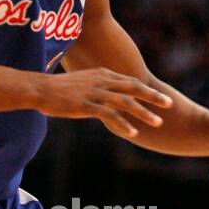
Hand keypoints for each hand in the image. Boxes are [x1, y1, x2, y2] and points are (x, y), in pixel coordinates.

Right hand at [34, 68, 171, 138]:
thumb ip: (97, 87)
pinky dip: (123, 124)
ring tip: (158, 122)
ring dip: (143, 112)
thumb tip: (107, 97)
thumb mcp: (82, 83)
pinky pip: (108, 115)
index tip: (161, 97)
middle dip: (153, 96)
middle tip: (169, 105)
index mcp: (102, 75)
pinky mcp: (86, 105)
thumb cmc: (58, 89)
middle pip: (134, 87)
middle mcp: (102, 81)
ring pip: (126, 102)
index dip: (147, 89)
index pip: (130, 81)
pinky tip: (133, 133)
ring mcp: (95, 93)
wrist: (39, 89)